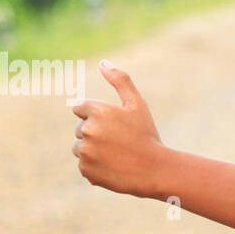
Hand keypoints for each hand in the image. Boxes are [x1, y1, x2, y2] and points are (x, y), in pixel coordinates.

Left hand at [72, 60, 166, 197]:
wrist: (155, 171)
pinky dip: (95, 167)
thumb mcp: (137, 105)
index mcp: (98, 111)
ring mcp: (85, 151)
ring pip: (79, 147)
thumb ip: (120, 81)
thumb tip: (103, 62)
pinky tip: (113, 167)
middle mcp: (88, 130)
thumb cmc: (147, 135)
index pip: (79, 108)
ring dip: (93, 150)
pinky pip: (84, 165)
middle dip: (95, 134)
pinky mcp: (86, 170)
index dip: (96, 116)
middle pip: (79, 129)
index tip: (112, 125)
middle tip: (119, 142)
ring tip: (116, 155)